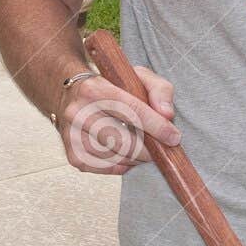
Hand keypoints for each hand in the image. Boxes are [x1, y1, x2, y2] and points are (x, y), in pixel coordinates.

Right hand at [57, 66, 178, 174]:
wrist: (71, 95)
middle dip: (148, 149)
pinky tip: (125, 152)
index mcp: (95, 90)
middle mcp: (79, 113)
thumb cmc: (110, 87)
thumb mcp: (137, 76)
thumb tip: (167, 115)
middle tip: (159, 147)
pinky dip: (122, 164)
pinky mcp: (74, 156)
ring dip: (136, 157)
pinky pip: (107, 168)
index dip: (156, 127)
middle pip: (123, 142)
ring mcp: (73, 136)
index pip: (131, 111)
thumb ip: (159, 89)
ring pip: (116, 158)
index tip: (174, 137)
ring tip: (141, 146)